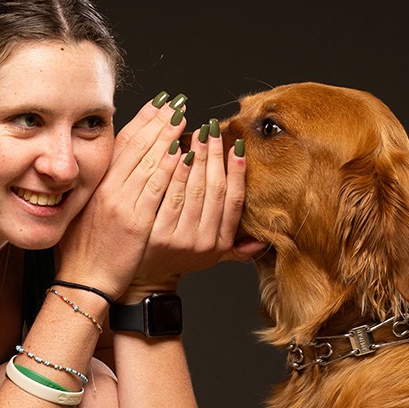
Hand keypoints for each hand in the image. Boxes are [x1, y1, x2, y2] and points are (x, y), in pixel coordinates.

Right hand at [55, 92, 188, 295]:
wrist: (83, 279)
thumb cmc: (83, 248)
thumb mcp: (86, 207)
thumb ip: (103, 184)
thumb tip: (125, 161)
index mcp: (97, 184)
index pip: (121, 143)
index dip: (142, 120)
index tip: (159, 103)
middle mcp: (107, 190)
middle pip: (136, 146)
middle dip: (159, 122)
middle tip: (178, 103)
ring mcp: (121, 205)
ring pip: (148, 162)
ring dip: (168, 138)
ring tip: (185, 119)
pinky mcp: (135, 223)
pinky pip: (156, 190)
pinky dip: (169, 168)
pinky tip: (183, 152)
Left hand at [128, 115, 247, 294]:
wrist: (145, 277)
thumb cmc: (178, 257)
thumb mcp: (211, 258)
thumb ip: (235, 249)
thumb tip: (263, 243)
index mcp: (221, 243)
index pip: (234, 201)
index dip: (238, 173)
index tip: (237, 147)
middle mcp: (205, 243)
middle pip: (215, 191)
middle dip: (215, 157)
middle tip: (212, 130)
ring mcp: (181, 240)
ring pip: (194, 191)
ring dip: (197, 159)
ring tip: (196, 135)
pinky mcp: (158, 236)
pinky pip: (169, 198)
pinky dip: (174, 174)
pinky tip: (174, 153)